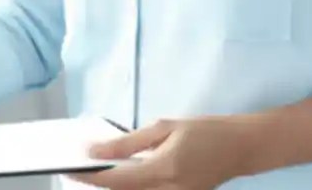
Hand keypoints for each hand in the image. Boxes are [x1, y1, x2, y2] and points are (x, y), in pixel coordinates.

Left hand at [67, 117, 255, 189]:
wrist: (241, 148)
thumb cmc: (205, 131)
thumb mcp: (165, 128)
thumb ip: (128, 141)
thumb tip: (96, 150)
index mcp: (164, 169)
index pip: (117, 180)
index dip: (90, 177)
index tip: (69, 170)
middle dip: (98, 183)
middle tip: (77, 169)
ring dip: (114, 187)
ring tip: (97, 171)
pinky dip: (132, 188)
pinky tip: (123, 175)